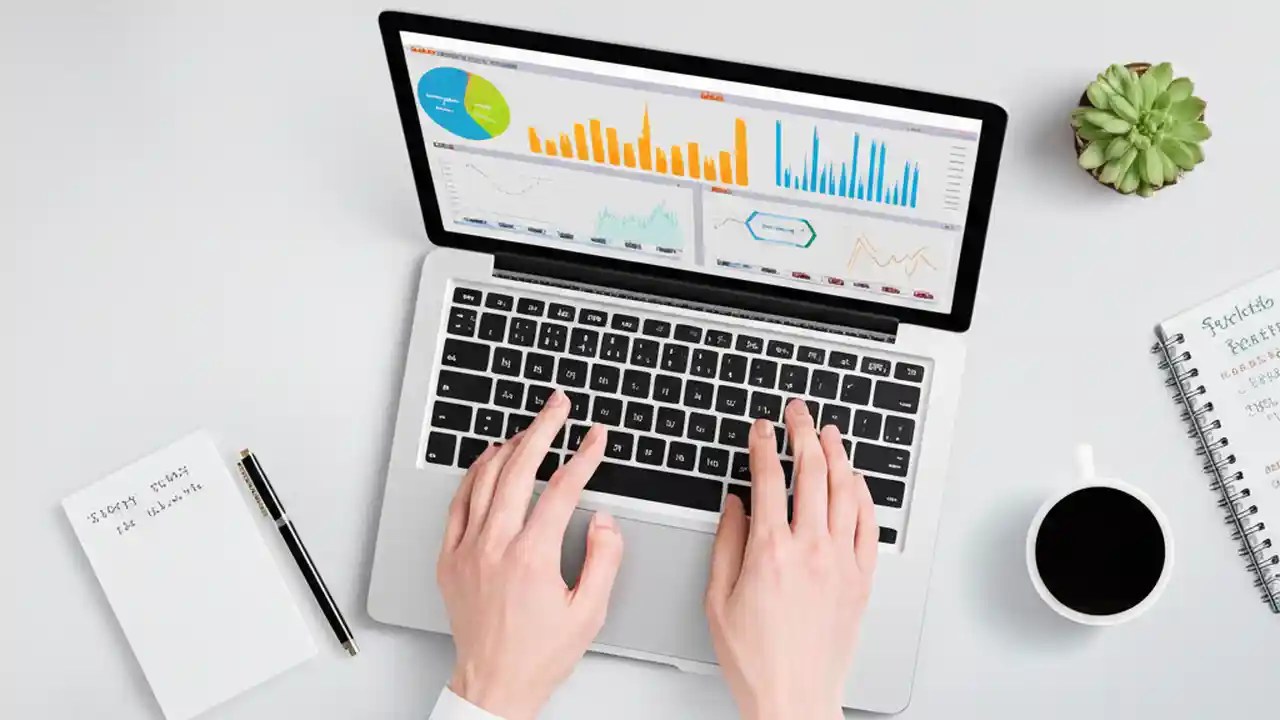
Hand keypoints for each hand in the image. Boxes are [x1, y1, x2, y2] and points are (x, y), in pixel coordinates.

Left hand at [436, 390, 622, 719]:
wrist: (494, 684)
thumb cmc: (539, 654)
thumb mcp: (589, 612)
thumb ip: (603, 560)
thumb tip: (602, 519)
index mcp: (532, 558)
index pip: (562, 490)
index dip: (583, 457)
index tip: (596, 437)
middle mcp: (495, 547)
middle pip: (520, 469)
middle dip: (543, 429)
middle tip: (558, 405)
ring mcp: (468, 550)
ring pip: (486, 480)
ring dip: (510, 446)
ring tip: (530, 427)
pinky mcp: (450, 558)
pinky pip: (459, 503)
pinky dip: (475, 475)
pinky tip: (490, 460)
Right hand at [705, 399, 878, 719]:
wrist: (794, 695)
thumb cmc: (755, 657)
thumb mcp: (718, 598)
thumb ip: (727, 543)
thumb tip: (735, 504)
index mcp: (769, 551)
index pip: (767, 478)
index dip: (763, 444)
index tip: (762, 427)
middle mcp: (810, 549)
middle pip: (811, 472)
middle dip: (802, 432)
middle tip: (798, 412)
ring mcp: (841, 562)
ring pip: (844, 491)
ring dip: (836, 454)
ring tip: (829, 433)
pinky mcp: (861, 579)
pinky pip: (868, 525)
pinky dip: (863, 495)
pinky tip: (855, 481)